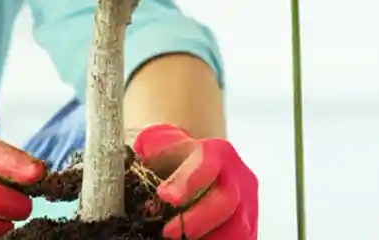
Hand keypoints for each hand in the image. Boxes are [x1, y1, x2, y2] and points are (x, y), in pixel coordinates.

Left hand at [133, 124, 257, 238]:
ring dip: (209, 239)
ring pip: (237, 230)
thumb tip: (130, 179)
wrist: (197, 165)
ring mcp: (248, 207)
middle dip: (196, 220)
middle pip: (225, 203)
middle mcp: (238, 179)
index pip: (206, 165)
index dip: (186, 182)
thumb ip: (148, 161)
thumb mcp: (159, 148)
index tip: (164, 197)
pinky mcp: (248, 230)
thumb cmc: (173, 159)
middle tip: (167, 233)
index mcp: (217, 153)